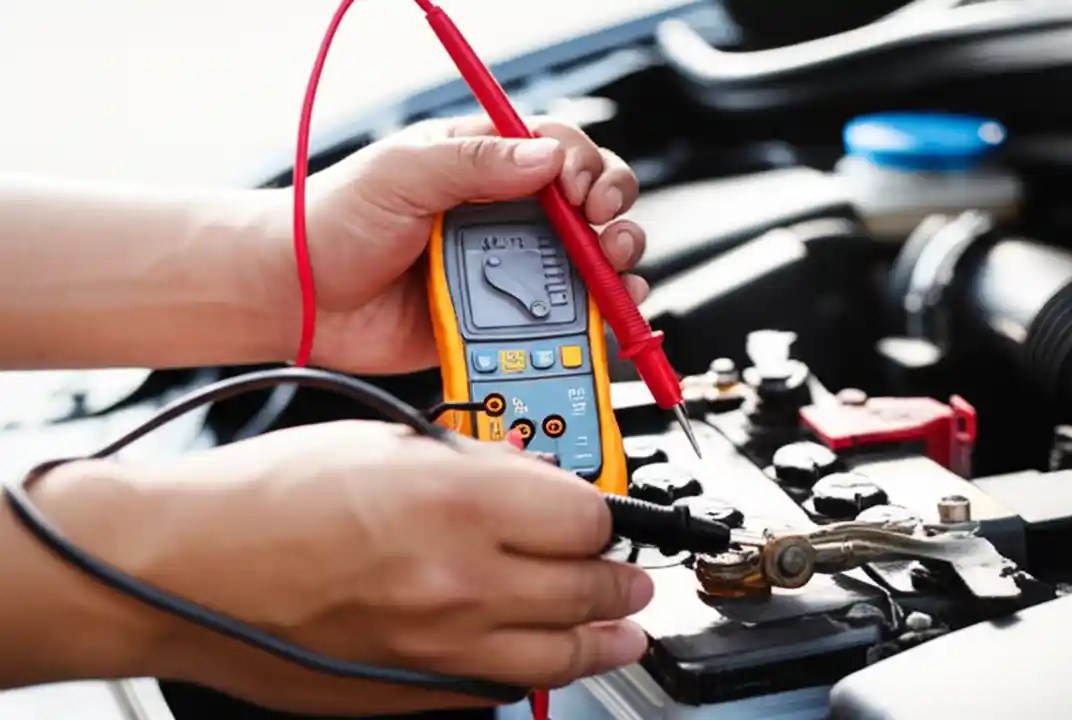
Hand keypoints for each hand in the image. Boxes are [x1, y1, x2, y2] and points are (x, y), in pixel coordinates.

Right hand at [29, 421, 653, 715]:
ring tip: (628, 630)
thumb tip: (536, 478)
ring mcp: (440, 645)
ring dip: (607, 639)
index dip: (606, 514)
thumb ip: (477, 462)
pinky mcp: (413, 690)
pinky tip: (555, 662)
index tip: (608, 516)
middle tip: (635, 577)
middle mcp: (462, 579)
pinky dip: (538, 673)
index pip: (588, 517)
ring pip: (562, 654)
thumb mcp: (386, 443)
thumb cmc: (266, 496)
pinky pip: (501, 687)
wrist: (183, 567)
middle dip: (623, 579)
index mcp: (461, 501)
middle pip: (589, 587)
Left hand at [268, 116, 647, 373]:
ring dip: (616, 269)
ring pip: (587, 263)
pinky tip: (601, 320)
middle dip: (615, 218)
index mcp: (483, 162)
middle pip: (591, 207)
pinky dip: (592, 320)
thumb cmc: (333, 223)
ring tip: (614, 277)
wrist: (298, 301)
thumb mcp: (400, 173)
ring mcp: (508, 268)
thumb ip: (472, 161)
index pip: (561, 151)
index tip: (583, 195)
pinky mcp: (502, 320)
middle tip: (607, 236)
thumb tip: (546, 158)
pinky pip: (560, 319)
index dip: (587, 169)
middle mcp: (505, 213)